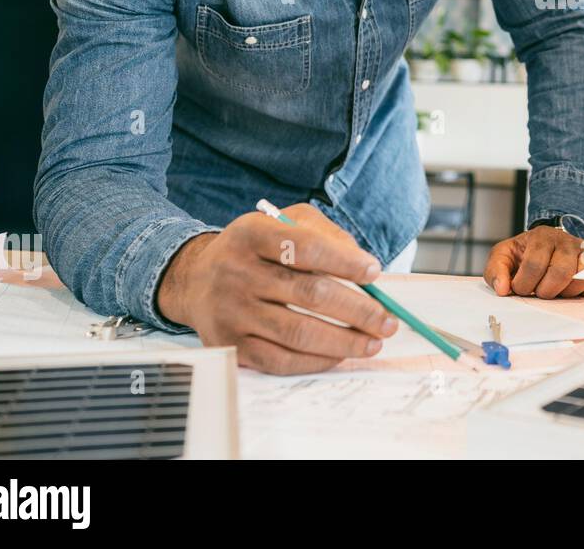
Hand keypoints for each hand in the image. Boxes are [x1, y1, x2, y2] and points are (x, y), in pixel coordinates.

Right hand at [156, 202, 398, 374]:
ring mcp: (231, 312)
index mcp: (252, 234)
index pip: (305, 247)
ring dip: (344, 341)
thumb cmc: (256, 249)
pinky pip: (281, 360)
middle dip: (357, 310)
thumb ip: (325, 234)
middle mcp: (237, 272)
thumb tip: (364, 266)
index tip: (374, 272)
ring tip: (372, 342)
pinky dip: (317, 361)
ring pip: (298, 333)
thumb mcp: (283, 222)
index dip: (344, 261)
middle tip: (386, 321)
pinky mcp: (231, 345)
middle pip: (308, 294)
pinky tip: (340, 354)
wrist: (197, 279)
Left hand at [484, 226, 583, 297]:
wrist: (549, 246)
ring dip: (566, 293)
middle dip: (546, 291)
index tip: (520, 288)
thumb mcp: (503, 257)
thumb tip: (502, 289)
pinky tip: (573, 290)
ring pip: (582, 279)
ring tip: (557, 290)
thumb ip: (496, 271)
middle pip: (561, 273)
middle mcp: (566, 240)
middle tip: (540, 292)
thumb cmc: (524, 255)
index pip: (534, 265)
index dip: (524, 284)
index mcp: (541, 236)